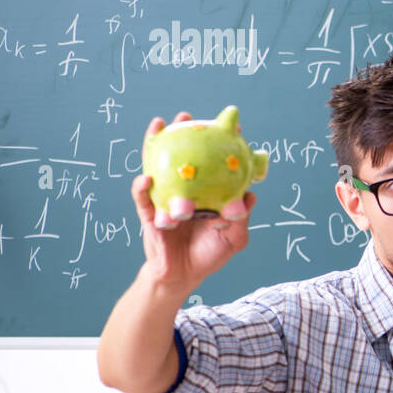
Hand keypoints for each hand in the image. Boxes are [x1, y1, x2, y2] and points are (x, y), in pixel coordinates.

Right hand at [132, 112, 256, 294]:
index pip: (211, 165)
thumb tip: (250, 195)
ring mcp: (166, 200)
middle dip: (183, 134)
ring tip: (158, 127)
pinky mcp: (150, 215)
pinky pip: (143, 198)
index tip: (228, 127)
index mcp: (206, 194)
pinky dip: (142, 187)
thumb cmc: (209, 255)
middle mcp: (185, 191)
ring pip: (158, 168)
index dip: (217, 146)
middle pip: (182, 158)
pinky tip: (145, 177)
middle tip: (185, 115)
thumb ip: (241, 217)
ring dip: (155, 146)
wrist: (183, 277)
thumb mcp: (234, 237)